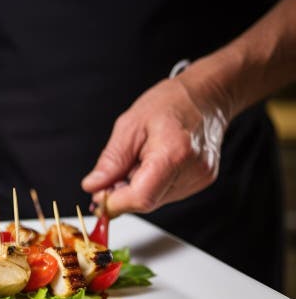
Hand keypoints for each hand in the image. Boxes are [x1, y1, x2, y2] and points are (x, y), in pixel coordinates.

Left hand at [81, 76, 226, 215]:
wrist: (205, 96)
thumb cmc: (170, 103)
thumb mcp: (129, 125)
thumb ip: (111, 161)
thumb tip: (93, 187)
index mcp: (174, 153)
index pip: (141, 198)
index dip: (114, 202)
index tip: (98, 195)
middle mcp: (192, 171)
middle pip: (145, 202)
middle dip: (122, 193)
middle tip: (116, 171)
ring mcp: (199, 179)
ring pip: (154, 201)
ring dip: (137, 188)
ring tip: (140, 159)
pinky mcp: (200, 182)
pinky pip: (165, 193)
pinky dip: (151, 184)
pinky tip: (153, 163)